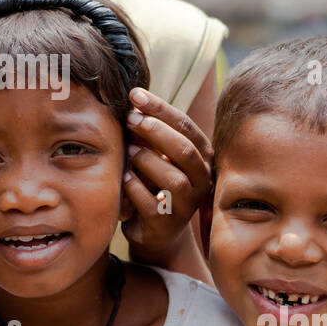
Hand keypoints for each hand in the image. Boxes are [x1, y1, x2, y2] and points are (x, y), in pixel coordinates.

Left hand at [120, 88, 212, 259]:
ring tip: (129, 151)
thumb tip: (133, 101)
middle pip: (184, 150)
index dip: (160, 109)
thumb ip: (152, 132)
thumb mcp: (158, 154)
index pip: (186, 126)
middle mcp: (202, 179)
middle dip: (156, 131)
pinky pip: (152, 203)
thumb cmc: (155, 182)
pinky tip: (125, 178)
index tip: (135, 95)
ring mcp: (187, 204)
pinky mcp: (167, 223)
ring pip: (173, 179)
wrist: (156, 230)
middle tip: (130, 118)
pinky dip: (136, 188)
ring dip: (147, 160)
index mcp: (202, 156)